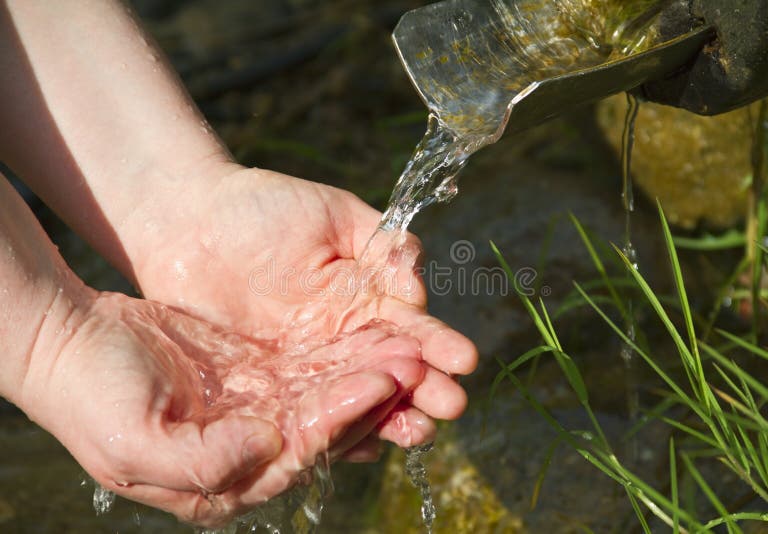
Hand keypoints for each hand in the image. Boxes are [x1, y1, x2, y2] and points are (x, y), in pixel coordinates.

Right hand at [22, 289, 424, 526]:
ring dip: (369, 371)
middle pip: (326, 426)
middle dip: (373, 398)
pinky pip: (312, 360)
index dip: (341, 423)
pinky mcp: (260, 369)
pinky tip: (377, 330)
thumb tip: (269, 447)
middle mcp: (251, 449)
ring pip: (328, 391)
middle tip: (417, 366)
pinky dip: (345, 350)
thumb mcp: (133, 442)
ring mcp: (258, 406)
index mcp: (225, 481)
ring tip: (413, 346)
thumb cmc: (92, 398)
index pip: (299, 457)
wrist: (73, 341)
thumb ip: (203, 463)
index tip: (377, 386)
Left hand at [130, 164, 477, 448]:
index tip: (464, 361)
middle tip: (451, 406)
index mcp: (362, 297)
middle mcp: (340, 338)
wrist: (185, 222)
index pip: (408, 326)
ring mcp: (305, 366)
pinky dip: (334, 430)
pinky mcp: (267, 387)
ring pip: (354, 396)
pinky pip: (305, 413)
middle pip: (389, 370)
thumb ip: (381, 245)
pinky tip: (362, 447)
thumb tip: (416, 291)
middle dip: (424, 389)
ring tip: (419, 432)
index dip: (437, 344)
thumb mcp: (333, 213)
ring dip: (388, 416)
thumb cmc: (260, 206)